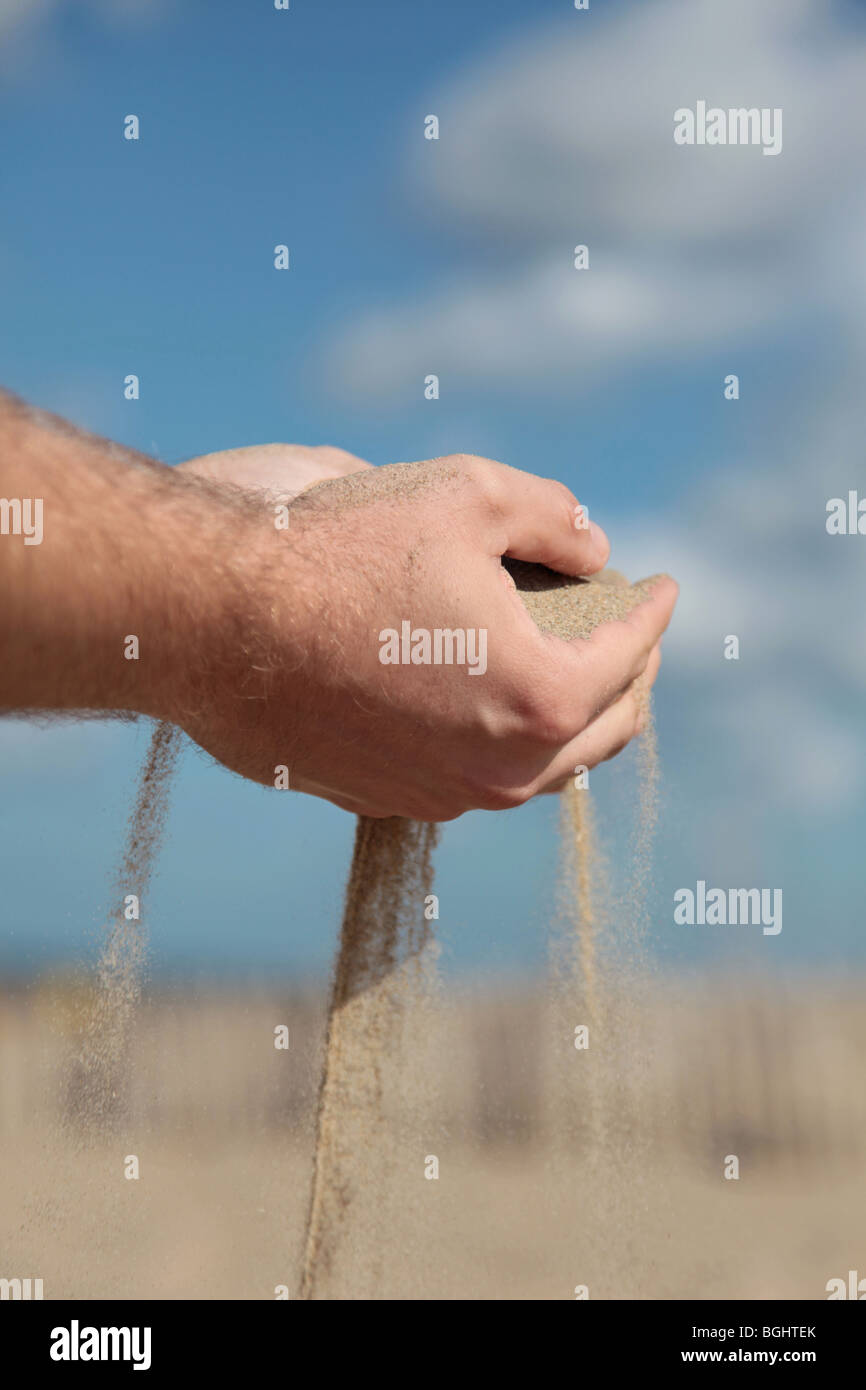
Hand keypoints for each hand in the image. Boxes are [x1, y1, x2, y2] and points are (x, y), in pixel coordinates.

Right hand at [172, 453, 676, 819]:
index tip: (663, 585)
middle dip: (632, 678)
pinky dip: (499, 738)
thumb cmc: (338, 552)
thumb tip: (595, 545)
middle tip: (631, 635)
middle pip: (604, 732)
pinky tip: (486, 700)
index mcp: (539, 697)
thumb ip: (553, 515)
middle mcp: (499, 768)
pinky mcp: (385, 798)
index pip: (630, 655)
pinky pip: (471, 775)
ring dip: (568, 719)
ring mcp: (441, 793)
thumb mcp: (467, 494)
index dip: (654, 611)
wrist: (213, 621)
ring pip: (539, 769)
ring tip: (569, 672)